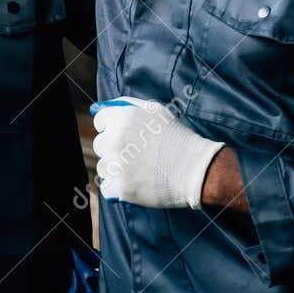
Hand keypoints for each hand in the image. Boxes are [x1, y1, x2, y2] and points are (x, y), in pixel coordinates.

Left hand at [90, 97, 225, 210]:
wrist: (196, 169)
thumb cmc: (177, 138)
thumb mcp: (155, 110)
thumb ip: (126, 105)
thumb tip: (98, 108)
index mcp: (122, 119)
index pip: (100, 121)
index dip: (112, 127)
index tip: (125, 136)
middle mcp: (115, 140)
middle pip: (100, 144)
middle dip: (114, 148)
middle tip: (136, 154)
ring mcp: (117, 165)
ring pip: (103, 167)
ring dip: (115, 168)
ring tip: (138, 169)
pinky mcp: (120, 187)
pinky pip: (106, 186)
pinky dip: (118, 187)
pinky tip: (135, 182)